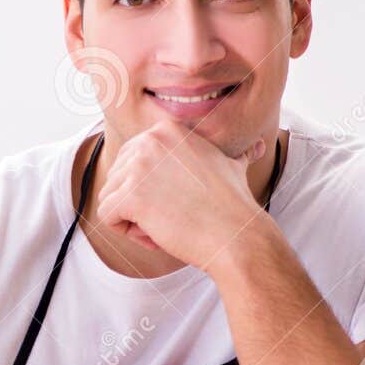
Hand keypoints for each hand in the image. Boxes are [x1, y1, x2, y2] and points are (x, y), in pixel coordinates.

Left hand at [93, 121, 269, 271]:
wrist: (237, 235)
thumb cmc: (233, 206)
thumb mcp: (231, 166)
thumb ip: (233, 153)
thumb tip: (258, 146)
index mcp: (167, 130)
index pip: (131, 159)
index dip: (149, 186)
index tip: (177, 198)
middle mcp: (150, 140)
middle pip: (117, 177)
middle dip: (137, 203)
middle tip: (172, 214)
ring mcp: (138, 166)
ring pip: (110, 197)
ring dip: (133, 219)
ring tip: (166, 224)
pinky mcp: (130, 195)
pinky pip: (106, 216)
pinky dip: (126, 232)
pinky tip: (155, 233)